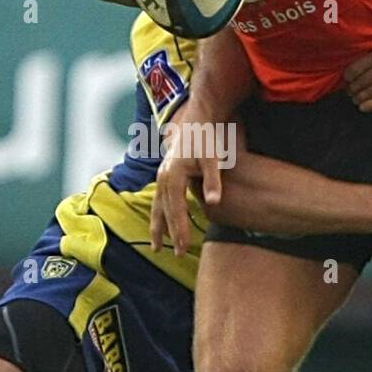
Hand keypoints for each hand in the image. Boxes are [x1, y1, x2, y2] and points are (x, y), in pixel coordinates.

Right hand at [150, 111, 222, 256]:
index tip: (182, 247)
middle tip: (175, 254)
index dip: (179, 230)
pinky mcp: (165, 173)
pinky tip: (161, 225)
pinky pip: (159, 199)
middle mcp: (163, 177)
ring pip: (157, 206)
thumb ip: (213, 181)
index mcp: (173, 175)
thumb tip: (214, 203)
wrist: (198, 118)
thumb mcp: (213, 158)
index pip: (176, 209)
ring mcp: (162, 175)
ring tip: (156, 247)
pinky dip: (159, 214)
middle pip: (164, 211)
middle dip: (168, 234)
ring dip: (157, 227)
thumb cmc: (207, 138)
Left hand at [344, 35, 371, 110]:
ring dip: (358, 98)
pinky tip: (363, 107)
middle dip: (351, 89)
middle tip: (350, 92)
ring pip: (367, 93)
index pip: (355, 69)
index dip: (348, 77)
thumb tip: (366, 62)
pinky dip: (368, 105)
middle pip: (359, 83)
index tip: (348, 80)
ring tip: (355, 100)